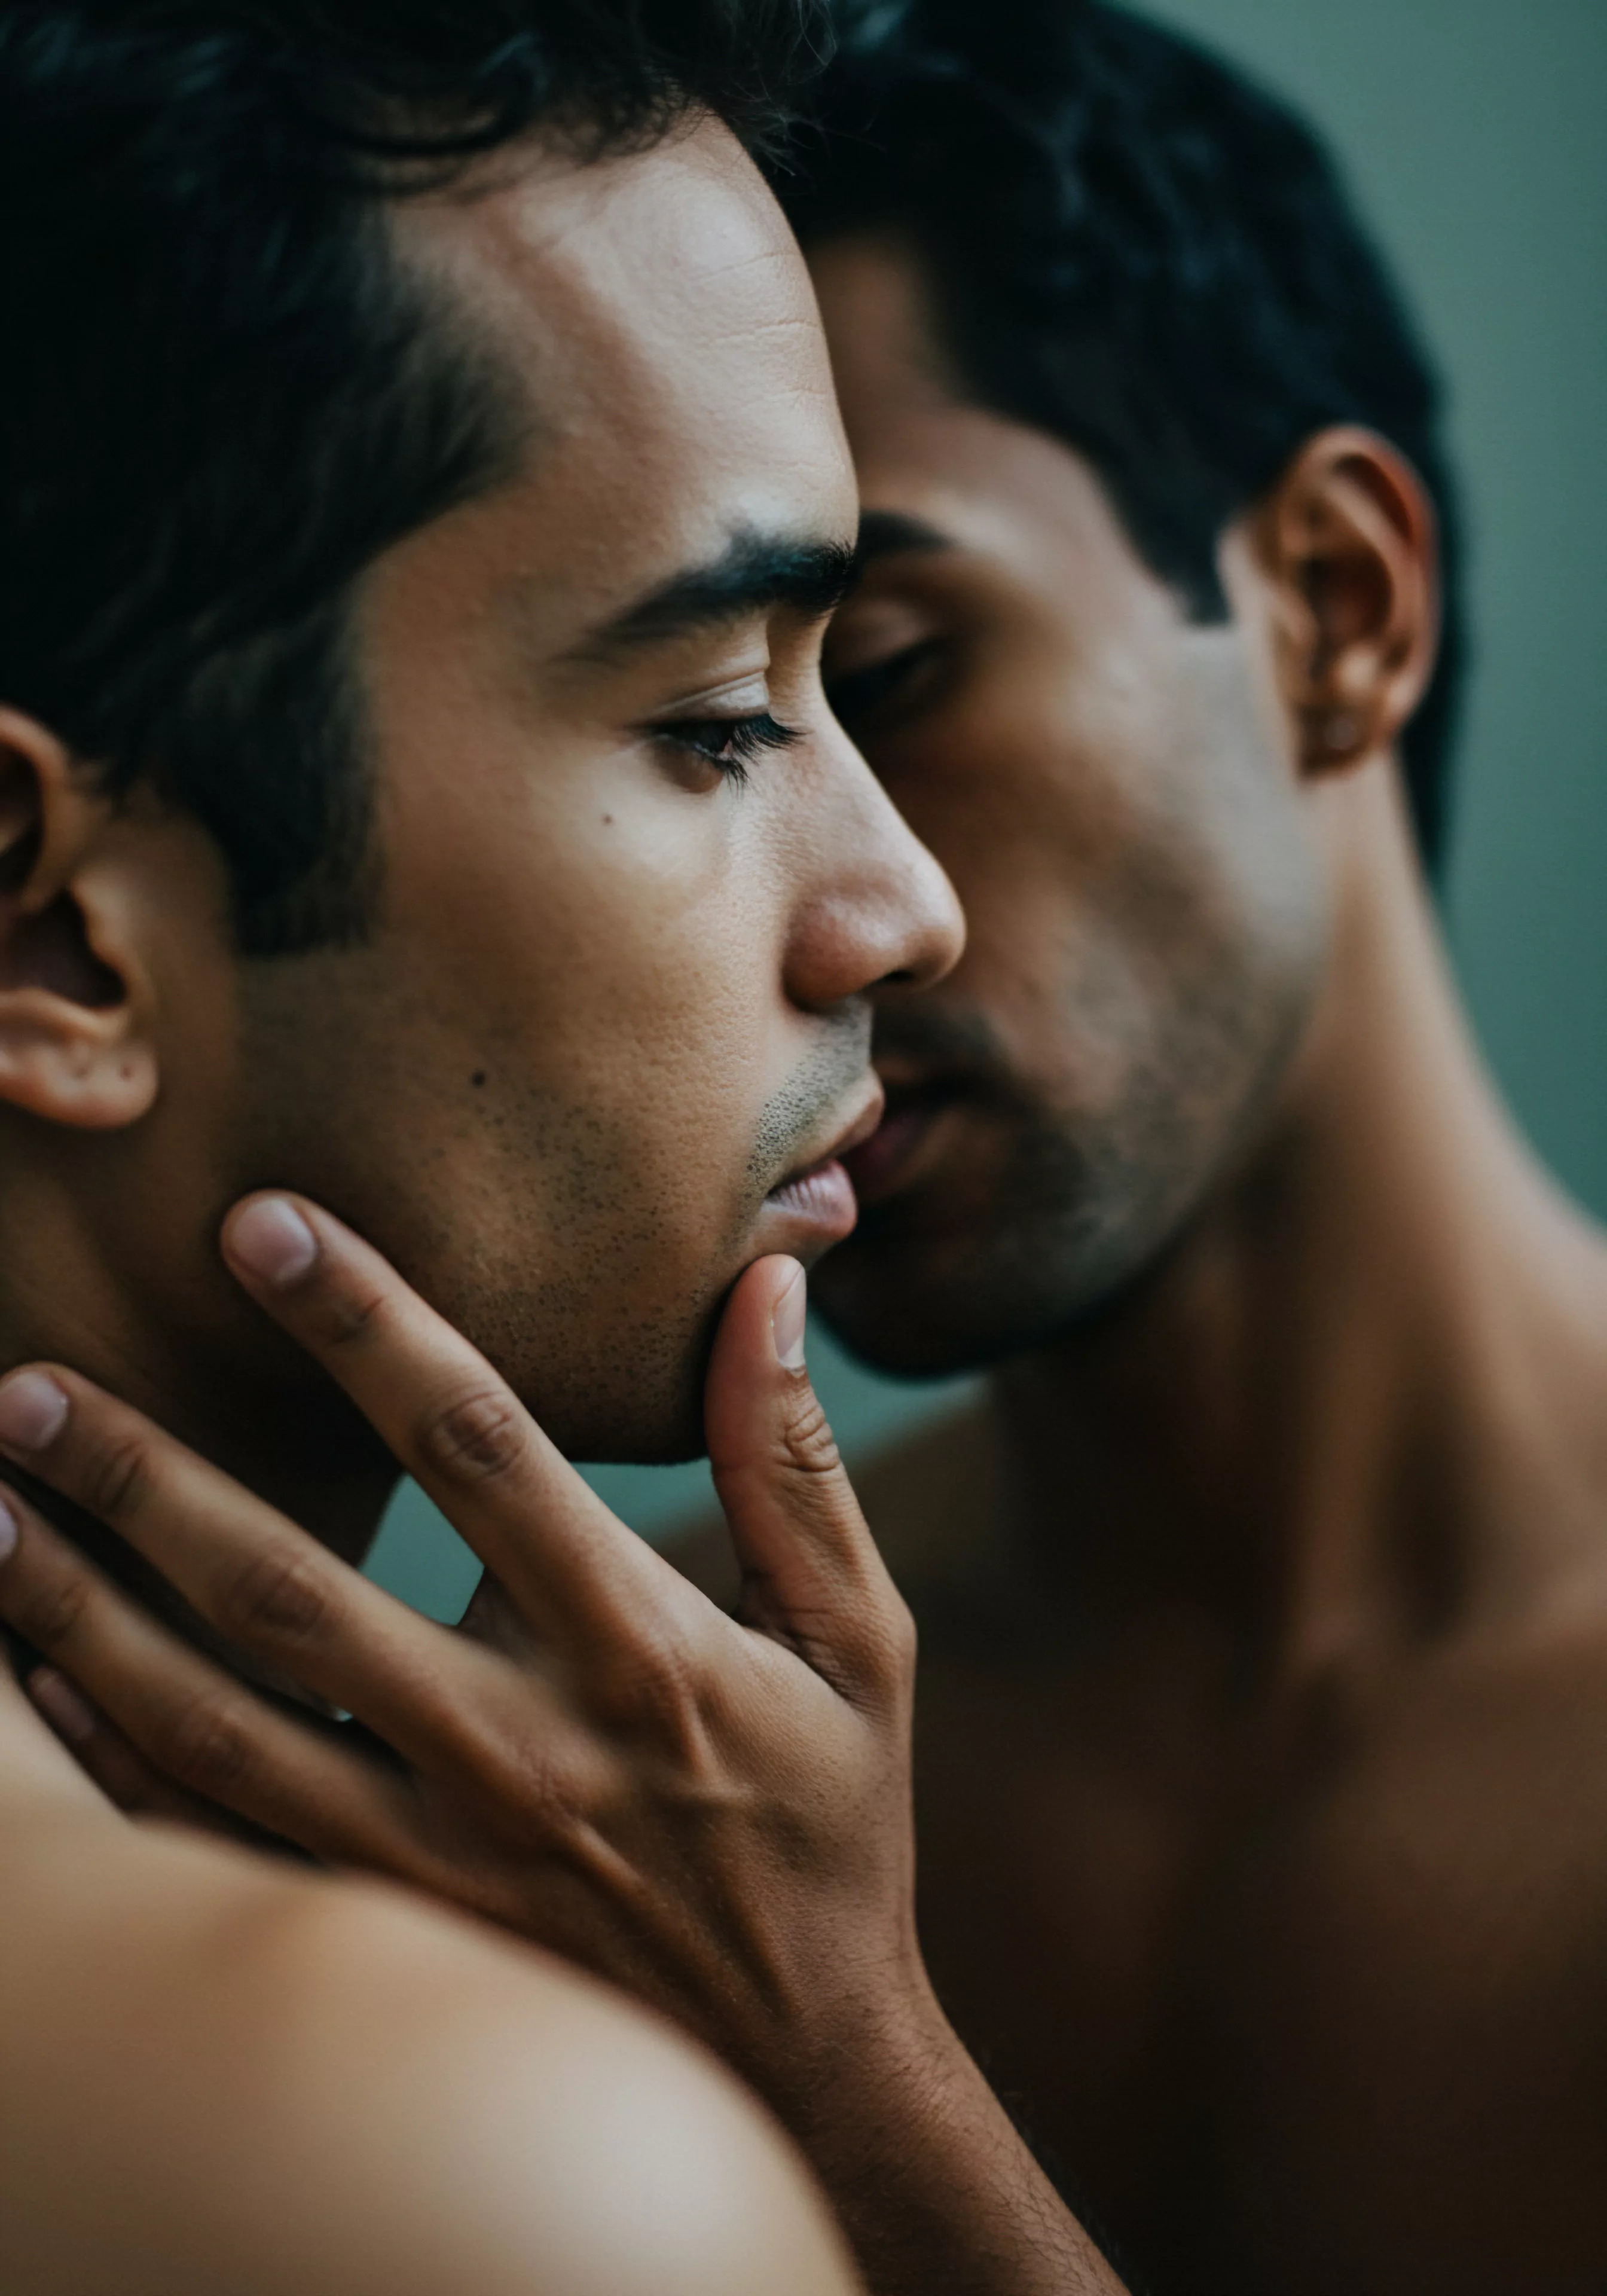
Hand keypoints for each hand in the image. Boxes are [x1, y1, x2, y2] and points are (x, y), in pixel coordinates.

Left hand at [0, 1195, 1125, 2293]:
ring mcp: (435, 1858)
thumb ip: (796, 1463)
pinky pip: (217, 1844)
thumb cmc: (831, 1829)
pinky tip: (27, 1677)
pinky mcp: (390, 1937)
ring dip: (81, 1615)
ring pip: (216, 1724)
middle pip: (295, 1591)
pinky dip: (110, 1761)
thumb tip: (764, 1284)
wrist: (807, 2068)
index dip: (369, 1326)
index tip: (266, 1226)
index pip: (480, 1448)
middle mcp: (517, 1750)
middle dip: (149, 1481)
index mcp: (637, 1649)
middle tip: (29, 1386)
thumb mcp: (859, 1642)